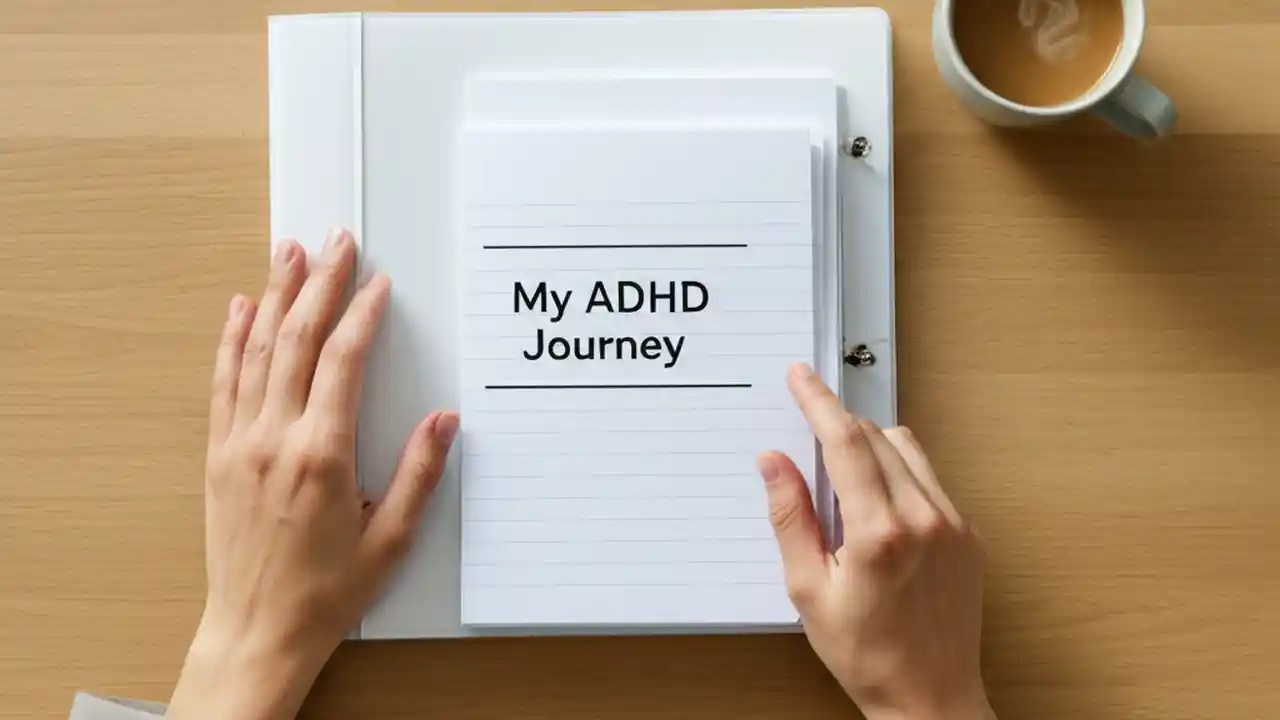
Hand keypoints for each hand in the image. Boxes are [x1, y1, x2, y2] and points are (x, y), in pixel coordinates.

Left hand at [168, 230, 457, 719]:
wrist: (257, 630)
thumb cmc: (326, 592)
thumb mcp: (391, 539)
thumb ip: (419, 473)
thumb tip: (444, 419)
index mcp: (321, 455)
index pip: (343, 361)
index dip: (362, 314)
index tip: (377, 283)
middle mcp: (274, 439)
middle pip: (297, 341)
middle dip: (319, 285)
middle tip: (335, 243)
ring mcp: (239, 443)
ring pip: (256, 351)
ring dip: (274, 297)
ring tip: (288, 253)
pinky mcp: (218, 455)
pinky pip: (223, 383)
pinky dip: (231, 341)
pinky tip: (239, 310)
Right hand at [758, 364, 992, 719]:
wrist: (930, 698)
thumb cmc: (866, 654)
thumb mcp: (807, 590)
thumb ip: (790, 517)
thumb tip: (773, 462)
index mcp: (879, 532)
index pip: (845, 442)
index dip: (819, 401)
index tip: (802, 377)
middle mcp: (924, 519)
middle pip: (875, 437)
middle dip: (838, 422)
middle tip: (808, 427)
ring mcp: (953, 524)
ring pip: (907, 449)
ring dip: (871, 443)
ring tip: (842, 473)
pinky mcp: (969, 534)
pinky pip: (930, 478)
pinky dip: (899, 471)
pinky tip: (878, 502)